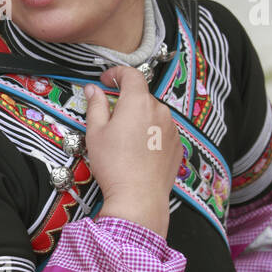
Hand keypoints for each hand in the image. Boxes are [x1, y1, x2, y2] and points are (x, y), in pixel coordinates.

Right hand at [86, 65, 181, 237]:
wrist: (139, 197)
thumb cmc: (114, 165)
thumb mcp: (95, 133)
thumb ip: (95, 105)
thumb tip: (93, 90)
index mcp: (138, 102)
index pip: (131, 75)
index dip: (117, 73)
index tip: (106, 80)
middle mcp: (159, 110)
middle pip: (141, 97)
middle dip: (125, 103)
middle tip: (109, 120)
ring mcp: (172, 128)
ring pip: (152, 115)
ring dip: (139, 120)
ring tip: (124, 142)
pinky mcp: (177, 145)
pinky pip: (162, 132)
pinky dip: (150, 135)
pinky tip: (138, 153)